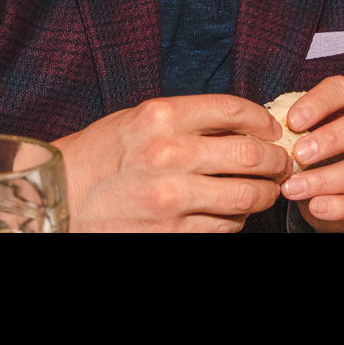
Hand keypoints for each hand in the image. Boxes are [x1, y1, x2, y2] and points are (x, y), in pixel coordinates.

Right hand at [53, 93, 291, 231]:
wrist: (60, 199)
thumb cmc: (102, 155)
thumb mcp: (141, 120)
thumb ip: (190, 120)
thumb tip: (245, 127)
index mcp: (161, 117)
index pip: (235, 111)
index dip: (264, 121)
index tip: (272, 129)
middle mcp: (168, 155)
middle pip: (251, 157)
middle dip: (277, 160)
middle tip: (283, 162)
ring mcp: (171, 198)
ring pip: (245, 197)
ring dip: (265, 193)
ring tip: (267, 188)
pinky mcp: (171, 233)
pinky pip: (224, 226)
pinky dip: (238, 219)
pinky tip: (234, 211)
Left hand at [278, 76, 343, 232]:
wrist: (330, 186)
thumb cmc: (312, 148)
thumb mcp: (304, 131)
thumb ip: (291, 127)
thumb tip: (263, 132)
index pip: (343, 91)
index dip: (319, 103)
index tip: (292, 120)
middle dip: (331, 140)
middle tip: (298, 155)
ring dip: (326, 180)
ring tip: (292, 188)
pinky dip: (339, 206)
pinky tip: (314, 206)